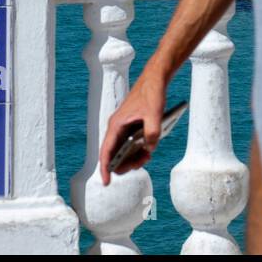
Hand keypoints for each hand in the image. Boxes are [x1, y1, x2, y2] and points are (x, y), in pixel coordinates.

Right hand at [99, 67, 167, 185]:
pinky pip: (131, 143)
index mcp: (117, 125)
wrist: (155, 79)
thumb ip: (152, 134)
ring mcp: (124, 127)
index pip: (106, 152)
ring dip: (134, 156)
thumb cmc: (151, 94)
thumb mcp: (155, 114)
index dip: (105, 169)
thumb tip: (150, 148)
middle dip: (127, 163)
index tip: (107, 183)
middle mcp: (117, 127)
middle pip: (115, 154)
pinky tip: (149, 148)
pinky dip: (138, 149)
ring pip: (123, 150)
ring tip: (148, 154)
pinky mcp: (132, 126)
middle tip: (143, 161)